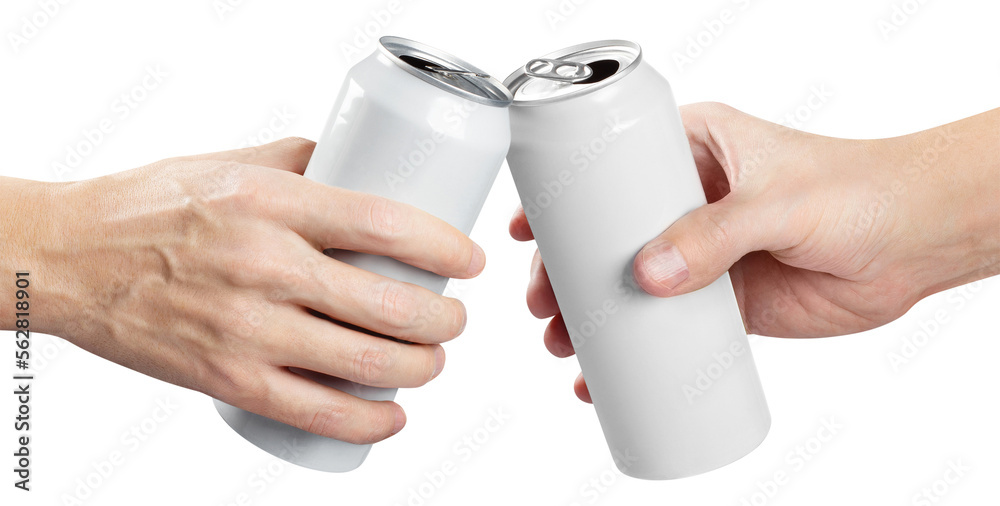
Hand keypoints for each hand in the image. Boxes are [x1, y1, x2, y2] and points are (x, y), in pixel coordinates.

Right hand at [2, 138, 485, 442]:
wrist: (68, 258)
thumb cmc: (150, 206)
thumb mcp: (230, 163)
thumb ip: (301, 160)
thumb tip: (361, 164)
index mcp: (271, 204)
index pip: (384, 226)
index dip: (444, 247)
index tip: (470, 260)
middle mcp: (264, 266)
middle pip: (388, 304)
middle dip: (444, 320)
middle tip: (454, 318)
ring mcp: (246, 329)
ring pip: (364, 363)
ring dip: (420, 370)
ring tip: (430, 362)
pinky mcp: (228, 379)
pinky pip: (316, 413)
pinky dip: (369, 422)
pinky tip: (393, 416)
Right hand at [510, 103, 999, 402]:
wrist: (916, 240)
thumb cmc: (859, 189)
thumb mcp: (779, 199)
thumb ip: (717, 234)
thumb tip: (649, 276)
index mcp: (694, 149)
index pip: (610, 168)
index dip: (563, 199)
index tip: (527, 229)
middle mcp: (690, 200)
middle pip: (606, 235)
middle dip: (566, 270)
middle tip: (543, 302)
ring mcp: (704, 253)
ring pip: (629, 285)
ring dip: (590, 314)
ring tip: (563, 343)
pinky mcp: (725, 300)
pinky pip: (667, 327)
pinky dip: (635, 351)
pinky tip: (605, 374)